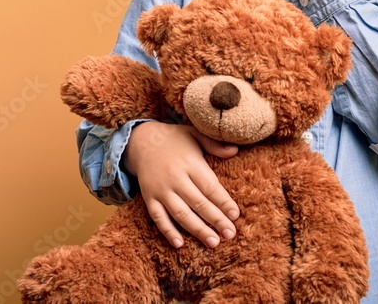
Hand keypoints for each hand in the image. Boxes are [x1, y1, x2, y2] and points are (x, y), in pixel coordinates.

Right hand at [124, 122, 239, 248]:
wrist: (141, 140)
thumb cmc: (174, 139)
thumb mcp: (195, 134)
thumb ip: (214, 144)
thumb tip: (235, 150)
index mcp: (190, 163)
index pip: (210, 186)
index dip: (223, 202)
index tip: (235, 215)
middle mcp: (175, 178)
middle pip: (198, 203)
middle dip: (216, 220)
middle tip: (230, 234)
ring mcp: (161, 190)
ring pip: (181, 214)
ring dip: (197, 230)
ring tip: (213, 242)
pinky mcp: (149, 198)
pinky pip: (158, 217)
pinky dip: (167, 231)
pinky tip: (180, 244)